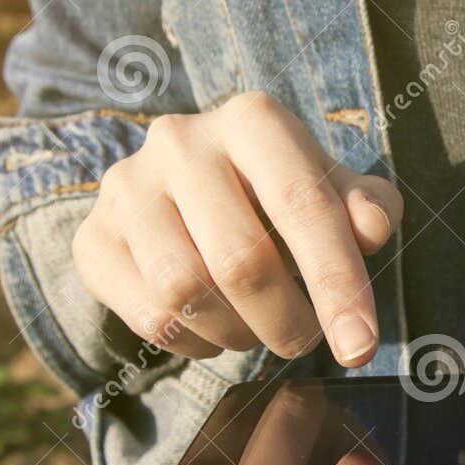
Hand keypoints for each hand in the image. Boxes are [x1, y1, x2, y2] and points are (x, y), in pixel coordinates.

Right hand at [72, 91, 402, 364]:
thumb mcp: (334, 189)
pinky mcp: (93, 237)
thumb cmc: (281, 191)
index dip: (337, 282)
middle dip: (287, 321)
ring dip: (239, 333)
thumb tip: (371, 228)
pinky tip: (217, 330)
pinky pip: (148, 316)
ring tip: (260, 329)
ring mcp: (127, 188)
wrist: (192, 188)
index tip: (360, 345)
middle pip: (240, 260)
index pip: (302, 205)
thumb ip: (366, 206)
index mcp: (251, 119)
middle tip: (306, 341)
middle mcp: (180, 141)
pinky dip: (195, 343)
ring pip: (186, 293)